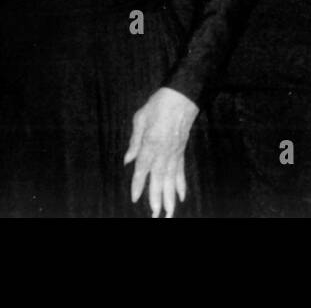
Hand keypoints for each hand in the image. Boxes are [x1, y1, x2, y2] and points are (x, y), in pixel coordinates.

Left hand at [124, 87, 198, 217]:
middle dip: (157, 198)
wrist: (182, 96)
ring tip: (169, 212)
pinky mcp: (182, 150)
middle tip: (155, 214)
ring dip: (170, 197)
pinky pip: (181, 170)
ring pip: (171, 179)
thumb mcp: (140, 118)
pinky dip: (181, 184)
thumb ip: (134, 141)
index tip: (135, 199)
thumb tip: (128, 160)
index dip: (138, 184)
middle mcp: (163, 151)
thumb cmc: (159, 104)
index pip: (142, 168)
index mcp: (151, 143)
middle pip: (159, 178)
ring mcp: (174, 152)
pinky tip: (181, 196)